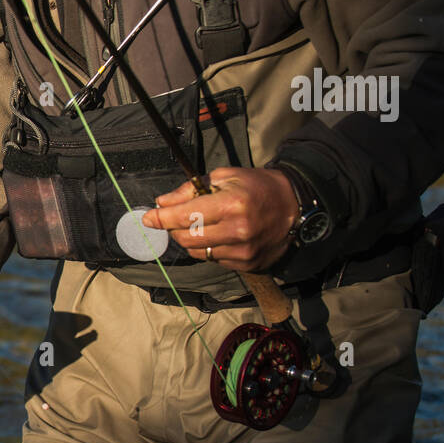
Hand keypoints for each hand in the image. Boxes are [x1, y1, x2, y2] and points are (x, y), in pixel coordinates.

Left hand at [142, 166, 299, 271]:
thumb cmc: (257, 187)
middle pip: (187, 238)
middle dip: (174, 228)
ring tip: (201, 224)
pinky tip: (219, 235)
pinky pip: (214, 260)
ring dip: (190, 239)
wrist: (295, 207)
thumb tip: (161, 203)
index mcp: (232, 204)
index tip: (148, 217)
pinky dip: (208, 248)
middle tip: (175, 218)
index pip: (185, 216)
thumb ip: (190, 189)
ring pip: (198, 252)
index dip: (161, 218)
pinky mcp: (248, 264)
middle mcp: (238, 231)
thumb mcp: (225, 177)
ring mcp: (243, 251)